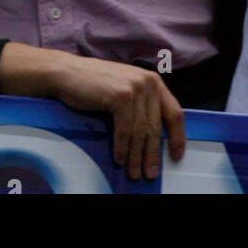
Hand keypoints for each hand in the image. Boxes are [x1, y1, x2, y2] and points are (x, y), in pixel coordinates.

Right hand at [0, 44, 185, 180]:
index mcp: (153, 81)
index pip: (174, 112)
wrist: (69, 73)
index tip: (177, 156)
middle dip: (153, 154)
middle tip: (150, 173)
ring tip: (134, 172)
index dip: (178, 136)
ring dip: (136, 156)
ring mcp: (135, 87)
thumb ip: (142, 106)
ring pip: (140, 132)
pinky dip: (122, 148)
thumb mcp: (126, 91)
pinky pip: (125, 131)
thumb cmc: (96, 85)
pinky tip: (118, 159)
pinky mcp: (121, 96)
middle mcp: (148, 82)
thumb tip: (154, 139)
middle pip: (156, 127)